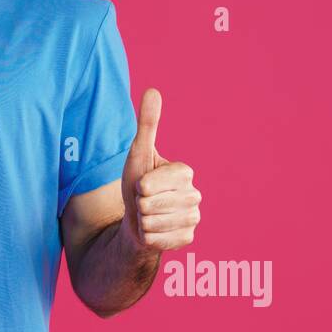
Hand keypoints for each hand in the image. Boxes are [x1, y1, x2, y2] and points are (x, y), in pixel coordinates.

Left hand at [121, 88, 200, 253]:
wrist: (137, 219)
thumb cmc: (137, 183)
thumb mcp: (138, 153)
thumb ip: (147, 124)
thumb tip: (152, 90)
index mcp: (185, 173)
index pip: (150, 184)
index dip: (139, 186)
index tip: (141, 185)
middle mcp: (194, 195)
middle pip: (150, 204)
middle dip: (138, 204)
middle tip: (143, 201)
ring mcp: (193, 219)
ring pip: (153, 223)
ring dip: (142, 221)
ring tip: (147, 215)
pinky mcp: (188, 239)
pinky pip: (158, 241)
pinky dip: (148, 237)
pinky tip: (153, 231)